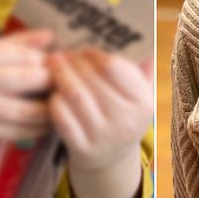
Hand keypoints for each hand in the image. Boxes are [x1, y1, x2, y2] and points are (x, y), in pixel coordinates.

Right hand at [0, 29, 55, 142]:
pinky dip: (39, 128)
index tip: (62, 62)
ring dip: (51, 109)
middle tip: (69, 82)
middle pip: (27, 80)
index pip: (23, 55)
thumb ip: (19, 43)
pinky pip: (20, 132)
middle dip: (52, 81)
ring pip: (27, 111)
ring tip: (65, 104)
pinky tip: (49, 122)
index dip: (47, 59)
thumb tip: (51, 36)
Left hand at [48, 48, 153, 171]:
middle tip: (60, 52)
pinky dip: (54, 100)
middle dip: (72, 62)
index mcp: (142, 101)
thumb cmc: (123, 113)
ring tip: (51, 63)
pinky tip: (52, 91)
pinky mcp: (82, 149)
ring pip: (75, 96)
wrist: (111, 158)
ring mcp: (103, 137)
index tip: (83, 49)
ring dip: (60, 75)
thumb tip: (146, 41)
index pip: (112, 66)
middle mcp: (125, 121)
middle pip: (90, 80)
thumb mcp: (139, 94)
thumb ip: (142, 68)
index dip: (93, 54)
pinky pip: (62, 118)